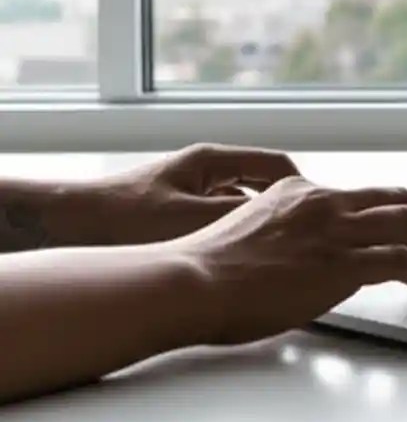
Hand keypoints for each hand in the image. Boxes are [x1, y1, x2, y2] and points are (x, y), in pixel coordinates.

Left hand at [87, 144, 300, 244]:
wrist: (71, 223)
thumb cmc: (125, 215)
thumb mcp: (190, 217)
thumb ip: (238, 217)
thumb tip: (282, 219)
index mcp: (213, 161)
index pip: (276, 165)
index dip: (302, 189)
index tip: (318, 214)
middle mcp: (206, 171)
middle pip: (263, 187)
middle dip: (283, 210)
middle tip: (302, 237)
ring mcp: (192, 192)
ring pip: (242, 207)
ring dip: (257, 226)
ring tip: (273, 251)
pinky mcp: (179, 213)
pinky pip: (221, 222)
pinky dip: (234, 236)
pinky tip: (237, 260)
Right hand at [174, 176, 406, 344]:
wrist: (191, 281)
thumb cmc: (204, 269)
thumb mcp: (247, 230)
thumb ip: (280, 233)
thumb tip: (294, 253)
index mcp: (295, 191)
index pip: (350, 194)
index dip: (373, 212)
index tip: (380, 225)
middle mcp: (322, 202)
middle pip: (390, 196)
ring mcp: (336, 230)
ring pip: (404, 221)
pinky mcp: (345, 262)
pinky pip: (401, 261)